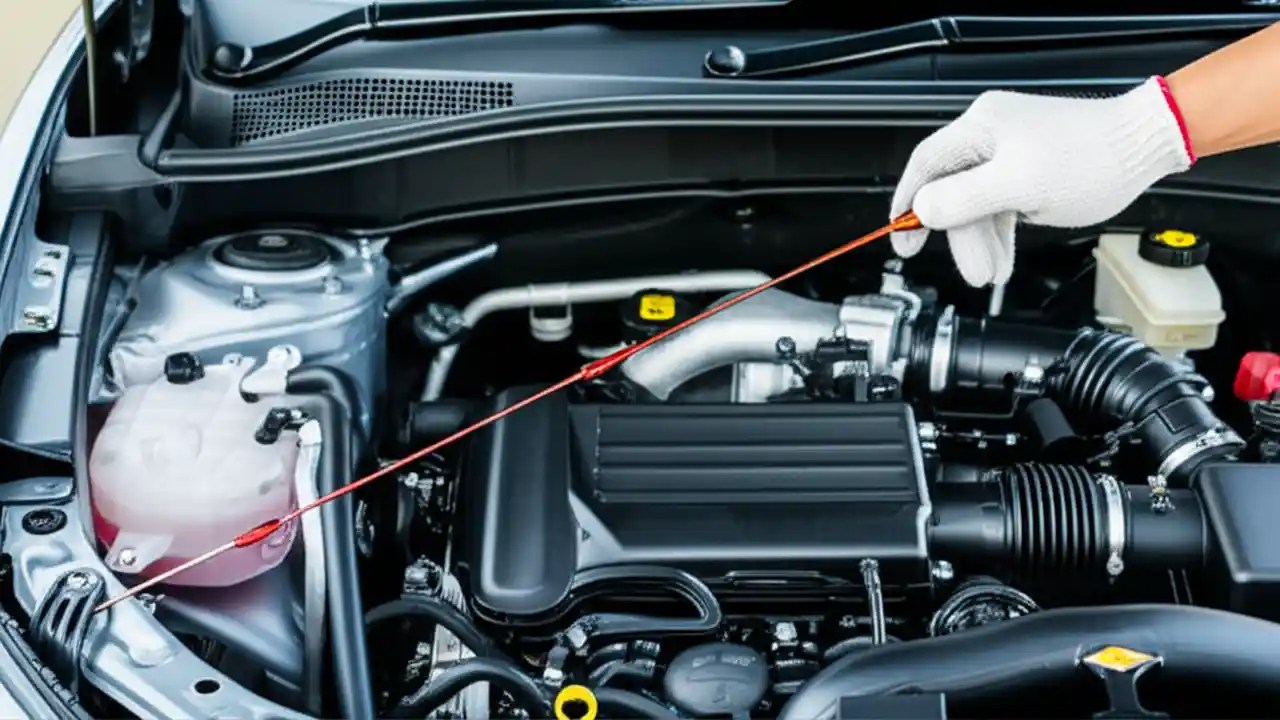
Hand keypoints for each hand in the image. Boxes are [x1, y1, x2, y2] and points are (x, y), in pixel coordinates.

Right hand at [889, 77, 1194, 286]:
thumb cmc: (1092, 159)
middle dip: (961, 237)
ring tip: (992, 273)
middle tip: (971, 271)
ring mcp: (1011, 150)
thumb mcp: (1019, 186)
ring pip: (978, 203)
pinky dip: (1000, 233)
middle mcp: (990, 134)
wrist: (1144, 145)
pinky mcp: (1029, 166)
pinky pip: (1001, 204)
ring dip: (983, 241)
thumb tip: (924, 209)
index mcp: (980, 128)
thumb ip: (965, 199)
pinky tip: (1002, 256)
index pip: (925, 165)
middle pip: (954, 191)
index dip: (907, 202)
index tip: (900, 235)